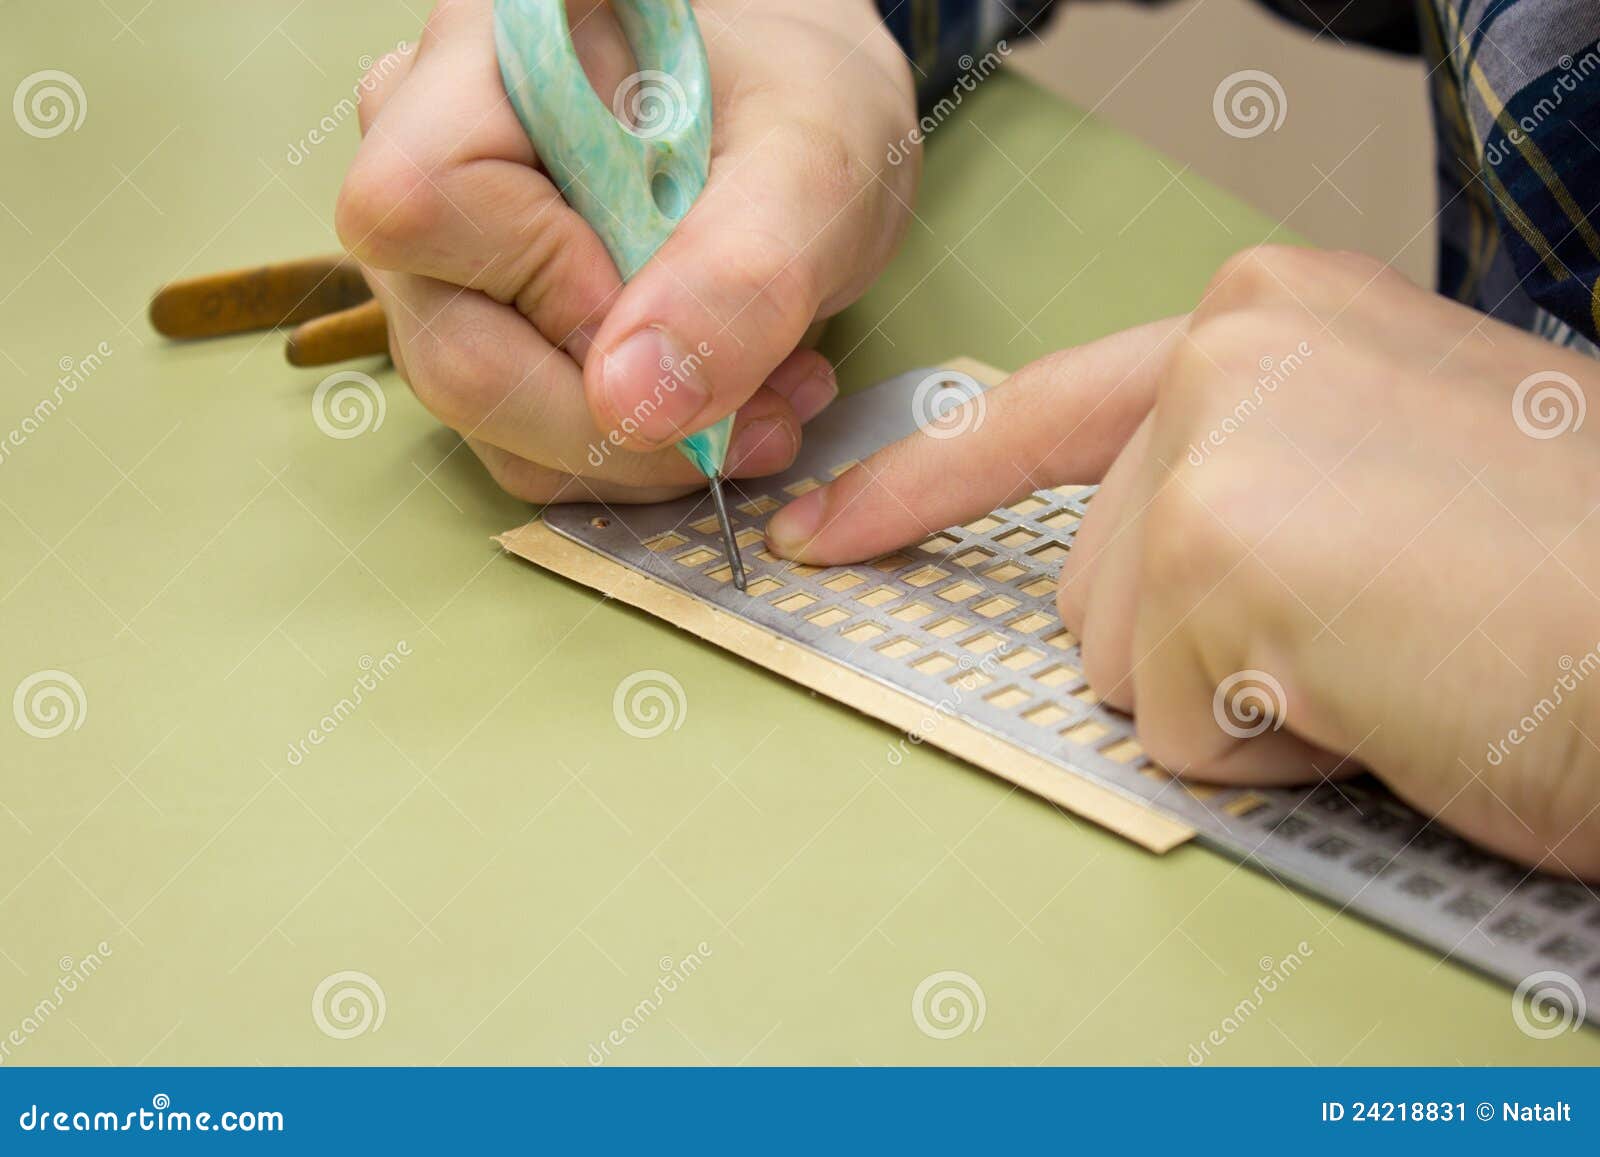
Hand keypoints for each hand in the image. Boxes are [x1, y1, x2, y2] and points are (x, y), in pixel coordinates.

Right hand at [336, 0, 915, 501]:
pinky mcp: (478, 328)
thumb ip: (740, 274)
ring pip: (480, 410)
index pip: (426, 204)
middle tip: (752, 414)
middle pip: (444, 341)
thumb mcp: (817, 172)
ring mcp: (442, 253)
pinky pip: (518, 440)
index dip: (547, 291)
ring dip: (633, 447)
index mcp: (488, 58)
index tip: (674, 310)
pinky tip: (715, 408)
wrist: (806, 134)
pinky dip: (626, 452)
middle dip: (608, 417)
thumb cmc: (799, 111)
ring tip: (759, 402)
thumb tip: (630, 403)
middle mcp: (425, 150)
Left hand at [767, 246, 1599, 877]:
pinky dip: (1286, 750)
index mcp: (1270, 318)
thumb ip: (1244, 475)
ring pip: (1126, 665)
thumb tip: (1137, 568)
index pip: (1044, 413)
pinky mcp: (1219, 559)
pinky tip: (1395, 689)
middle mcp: (1230, 350)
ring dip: (1255, 697)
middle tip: (1381, 617)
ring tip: (1401, 648)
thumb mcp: (1389, 465)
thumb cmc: (1572, 573)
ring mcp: (1214, 448)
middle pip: (1090, 582)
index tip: (831, 527)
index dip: (925, 486)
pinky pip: (1184, 732)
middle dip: (1210, 646)